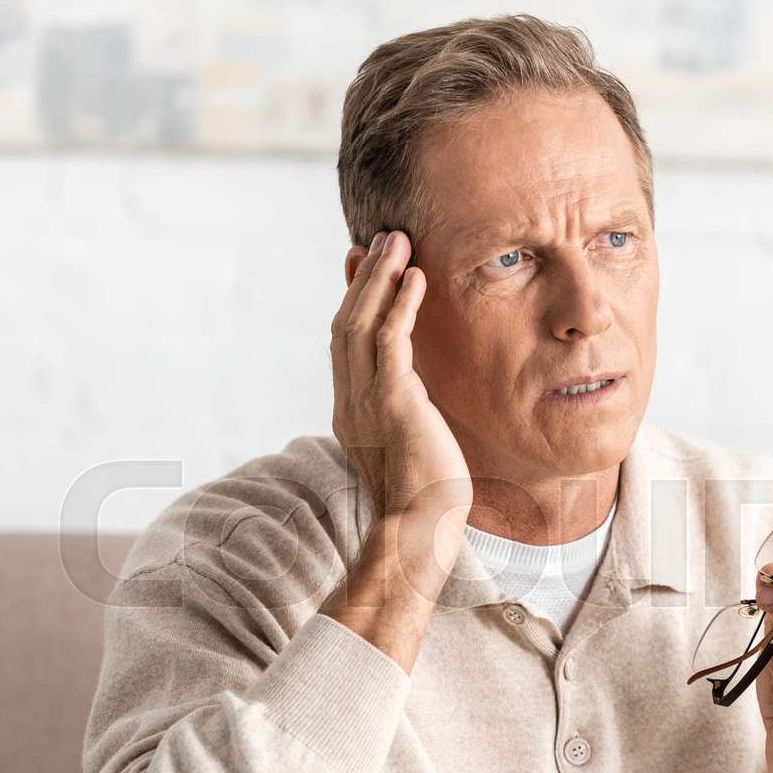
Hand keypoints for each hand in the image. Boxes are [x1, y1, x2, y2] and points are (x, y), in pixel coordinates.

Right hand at [330, 230, 472, 558]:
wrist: (419, 535)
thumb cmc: (427, 502)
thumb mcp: (413, 449)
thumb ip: (411, 420)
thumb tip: (423, 406)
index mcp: (352, 412)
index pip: (345, 343)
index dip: (354, 299)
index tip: (364, 265)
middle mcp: (350, 401)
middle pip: (346, 323)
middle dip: (364, 277)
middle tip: (382, 238)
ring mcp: (366, 402)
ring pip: (361, 323)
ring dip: (380, 278)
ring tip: (398, 241)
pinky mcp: (393, 404)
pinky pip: (390, 342)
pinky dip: (401, 305)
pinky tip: (416, 278)